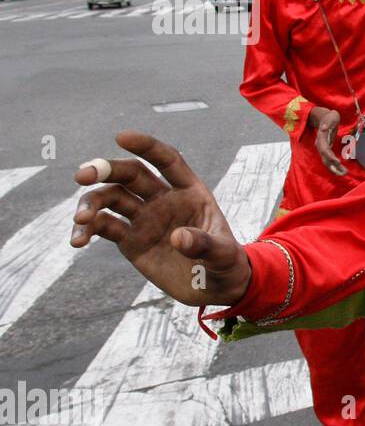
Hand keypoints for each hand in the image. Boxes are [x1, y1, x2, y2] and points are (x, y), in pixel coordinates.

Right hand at [70, 132, 250, 306]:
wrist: (215, 288)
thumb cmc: (226, 264)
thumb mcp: (224, 255)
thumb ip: (205, 245)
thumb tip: (179, 238)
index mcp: (190, 191)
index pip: (168, 160)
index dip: (147, 147)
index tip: (121, 137)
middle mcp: (163, 198)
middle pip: (131, 174)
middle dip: (106, 170)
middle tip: (82, 175)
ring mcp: (145, 218)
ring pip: (111, 198)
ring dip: (91, 203)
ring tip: (80, 218)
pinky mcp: (130, 240)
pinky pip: (104, 227)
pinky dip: (87, 230)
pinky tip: (78, 240)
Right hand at [308, 106, 347, 176]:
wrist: (323, 118)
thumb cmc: (329, 117)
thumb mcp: (330, 116)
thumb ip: (328, 122)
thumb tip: (323, 128)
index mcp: (321, 138)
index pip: (324, 150)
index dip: (330, 156)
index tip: (337, 161)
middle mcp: (321, 145)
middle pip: (325, 159)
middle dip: (333, 167)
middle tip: (343, 173)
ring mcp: (323, 148)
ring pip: (327, 161)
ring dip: (335, 168)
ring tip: (344, 173)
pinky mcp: (327, 150)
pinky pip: (330, 159)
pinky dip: (336, 165)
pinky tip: (342, 170)